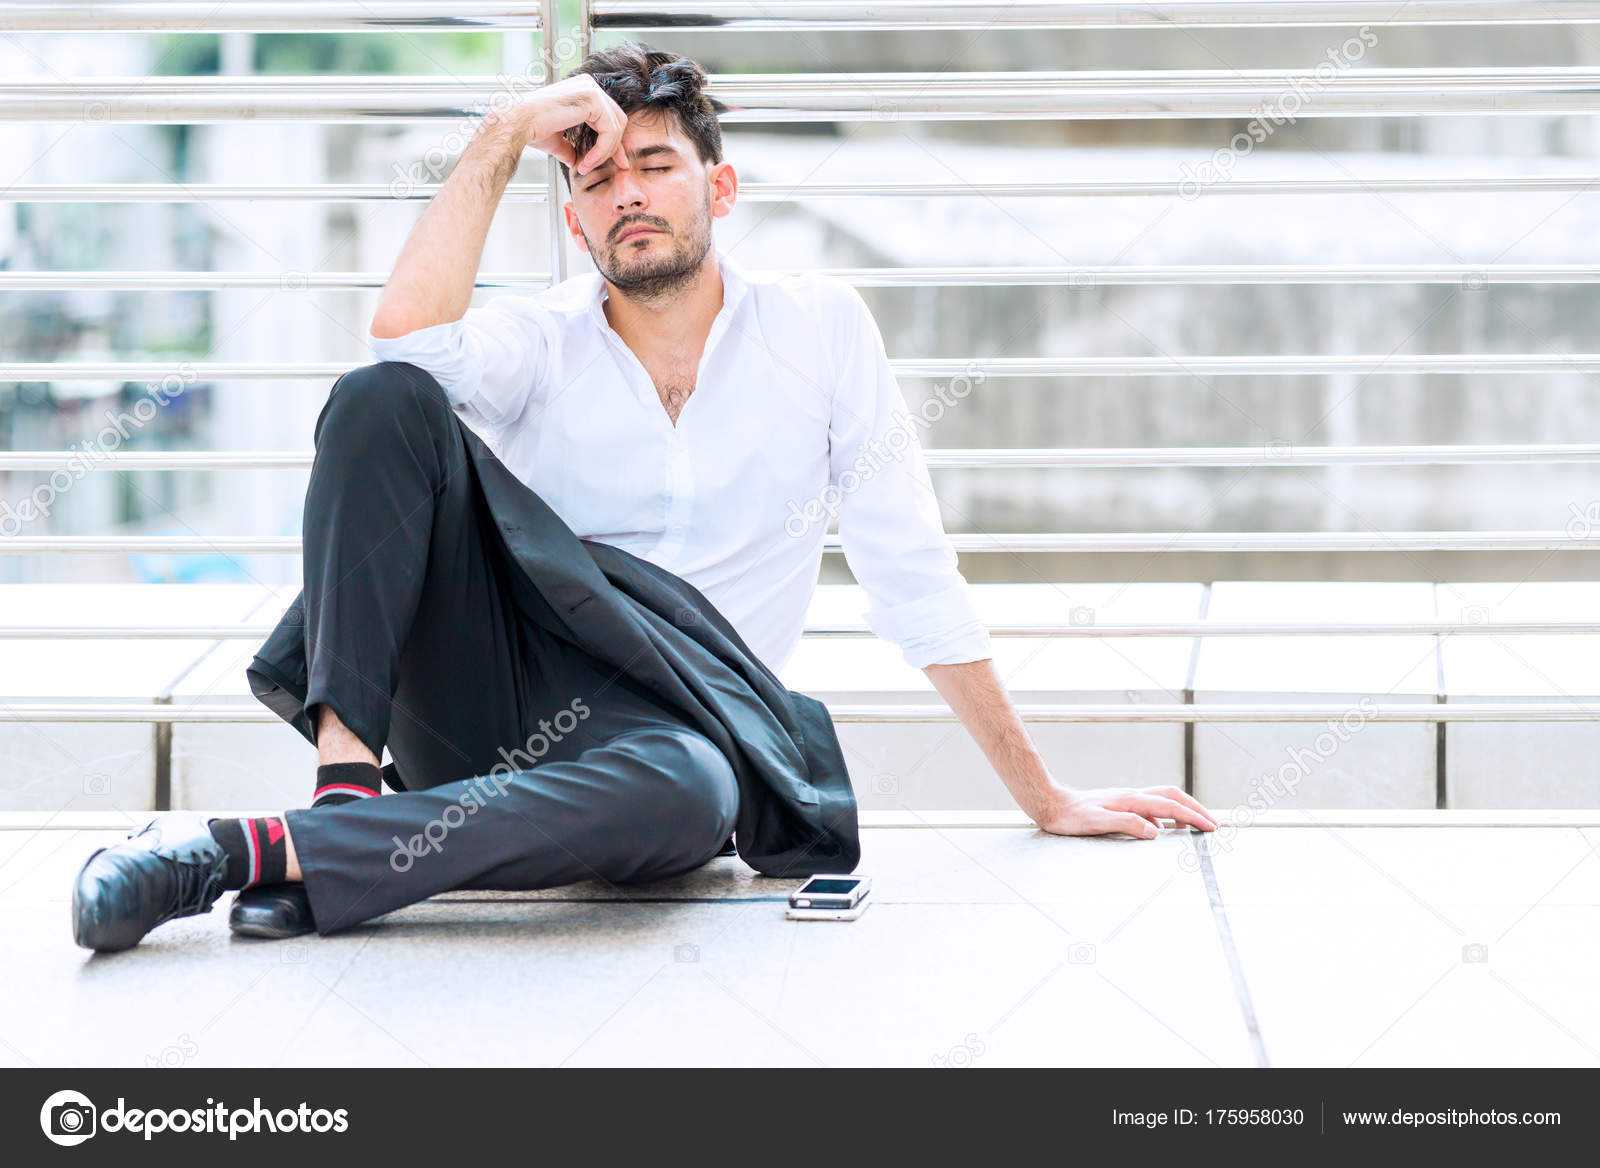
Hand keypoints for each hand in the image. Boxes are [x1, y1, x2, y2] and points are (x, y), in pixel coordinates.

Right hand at [519, 74, 631, 175]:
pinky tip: (587, 161)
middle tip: (615, 166)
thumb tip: (578, 160)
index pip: (609, 117)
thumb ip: (572, 147)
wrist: (518, 124)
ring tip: (587, 166)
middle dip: (616, 147)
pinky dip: (602, 150)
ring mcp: (592, 89)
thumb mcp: (558, 140)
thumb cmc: (532, 129)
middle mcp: (589, 85)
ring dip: (605, 152)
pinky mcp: (593, 99)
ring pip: (616, 127)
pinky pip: (609, 131)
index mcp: (583, 90)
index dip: (614, 142)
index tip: (618, 162)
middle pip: (618, 120)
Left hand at [1031, 784, 1218, 838]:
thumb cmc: (1071, 817)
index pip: (1170, 806)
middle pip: (1173, 796)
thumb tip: (1155, 830)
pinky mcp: (1121, 803)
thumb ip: (1127, 824)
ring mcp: (1127, 798)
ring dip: (1182, 809)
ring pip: (1163, 798)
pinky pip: (1151, 806)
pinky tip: (1163, 828)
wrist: (1052, 804)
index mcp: (1131, 800)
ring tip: (1194, 825)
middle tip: (1212, 824)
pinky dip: (1165, 814)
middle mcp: (1132, 795)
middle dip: (1195, 808)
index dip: (1193, 816)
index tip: (1211, 827)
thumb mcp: (1098, 823)